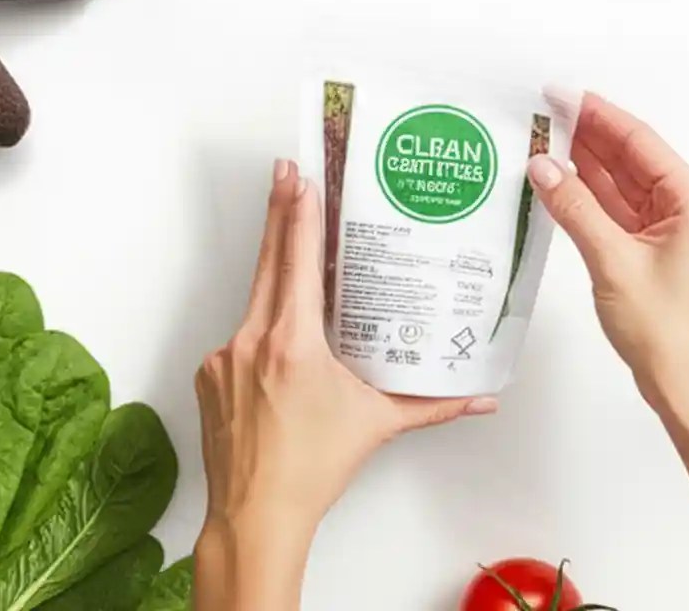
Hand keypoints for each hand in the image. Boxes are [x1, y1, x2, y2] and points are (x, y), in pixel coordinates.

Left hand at [194, 160, 498, 535]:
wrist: (255, 514)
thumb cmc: (313, 469)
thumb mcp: (377, 425)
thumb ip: (432, 404)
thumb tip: (480, 397)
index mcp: (293, 343)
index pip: (296, 261)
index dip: (297, 214)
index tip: (296, 176)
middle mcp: (252, 341)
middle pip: (268, 263)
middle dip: (279, 215)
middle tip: (285, 173)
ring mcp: (223, 358)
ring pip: (254, 304)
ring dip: (276, 285)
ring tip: (299, 273)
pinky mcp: (208, 375)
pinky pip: (238, 341)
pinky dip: (259, 338)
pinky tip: (280, 363)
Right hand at [529, 92, 688, 416]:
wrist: (688, 388)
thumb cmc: (666, 332)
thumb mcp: (612, 263)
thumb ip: (575, 208)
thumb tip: (542, 165)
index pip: (640, 142)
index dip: (598, 114)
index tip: (561, 93)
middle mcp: (688, 209)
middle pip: (631, 159)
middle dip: (588, 136)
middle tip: (542, 112)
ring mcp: (671, 232)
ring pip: (622, 186)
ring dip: (585, 166)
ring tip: (542, 140)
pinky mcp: (655, 253)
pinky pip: (619, 213)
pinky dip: (590, 199)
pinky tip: (560, 182)